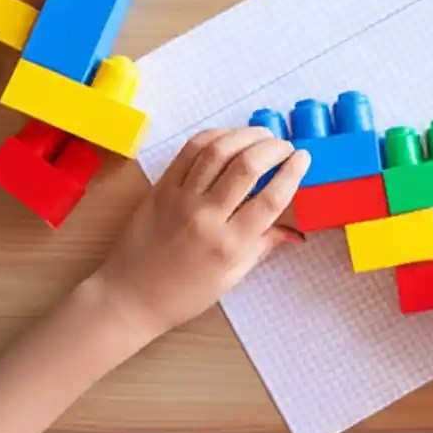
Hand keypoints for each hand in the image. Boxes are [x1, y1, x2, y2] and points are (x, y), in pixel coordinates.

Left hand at [89, 128, 309, 339]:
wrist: (129, 296)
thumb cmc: (183, 294)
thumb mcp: (231, 278)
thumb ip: (262, 246)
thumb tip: (294, 232)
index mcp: (229, 245)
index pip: (271, 199)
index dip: (292, 172)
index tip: (303, 158)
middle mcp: (206, 218)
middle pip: (247, 167)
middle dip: (273, 148)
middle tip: (285, 146)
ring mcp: (181, 199)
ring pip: (218, 151)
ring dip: (246, 135)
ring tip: (262, 135)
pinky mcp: (161, 188)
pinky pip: (190, 152)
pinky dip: (214, 137)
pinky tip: (229, 137)